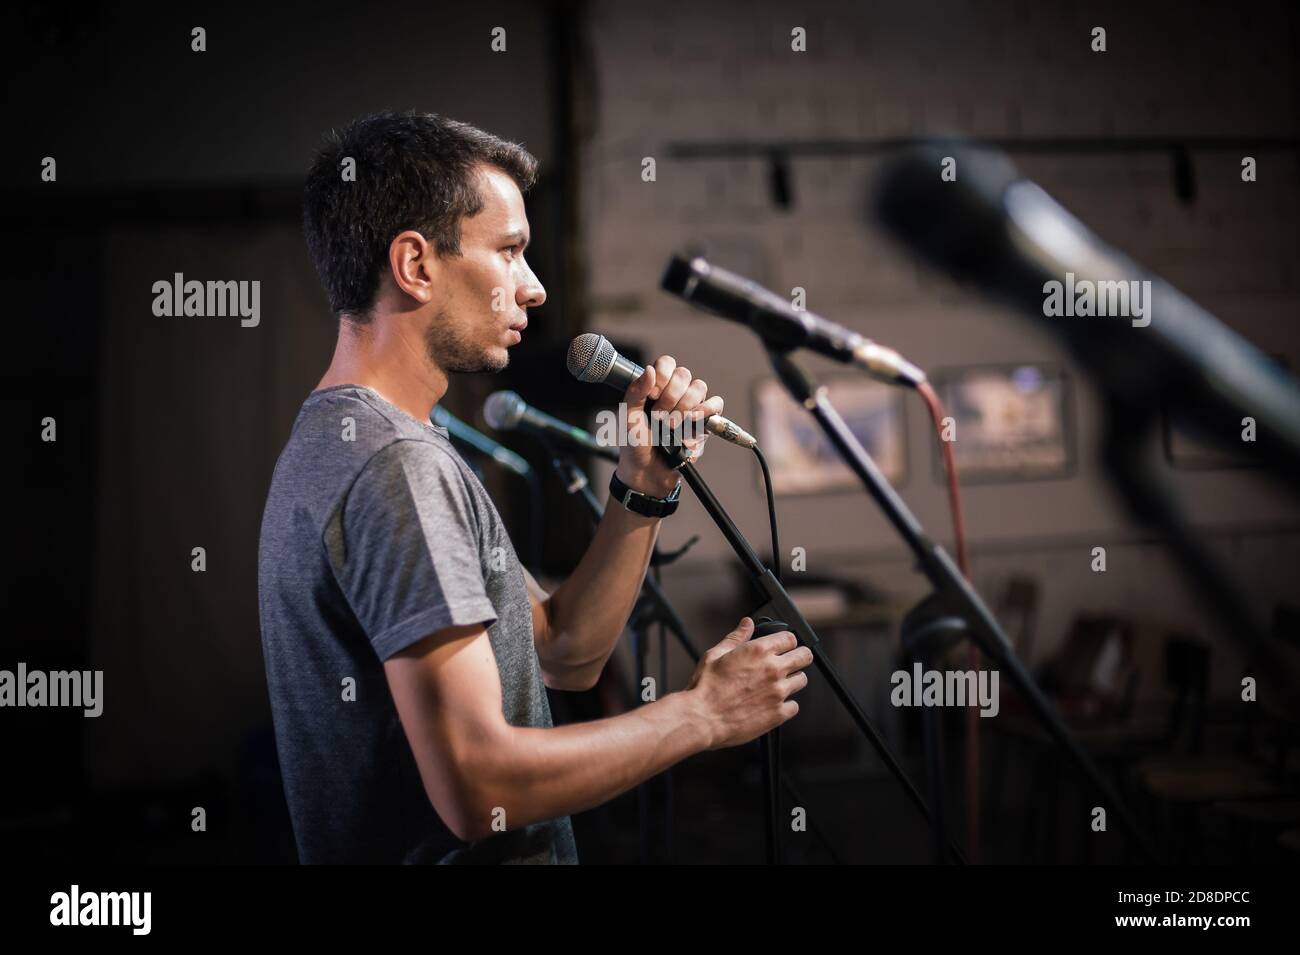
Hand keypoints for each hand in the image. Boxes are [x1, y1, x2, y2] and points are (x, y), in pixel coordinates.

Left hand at [615, 355, 724, 497]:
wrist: (647, 472)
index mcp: (656, 387)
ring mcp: (691, 406)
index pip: (667, 363)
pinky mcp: (704, 422)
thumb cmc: (635, 445)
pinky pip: (716, 404)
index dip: (662, 376)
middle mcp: (675, 393)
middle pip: (684, 375)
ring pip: (699, 387)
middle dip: (670, 397)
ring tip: (671, 425)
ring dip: (684, 406)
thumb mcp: (628, 417)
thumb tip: (650, 369)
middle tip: (658, 417)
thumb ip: (635, 391)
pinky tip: (691, 421)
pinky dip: (705, 410)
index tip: (652, 395)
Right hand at [684, 617, 812, 750]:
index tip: (784, 647)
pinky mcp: (778, 713)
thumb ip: (736, 637)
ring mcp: (778, 692)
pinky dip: (786, 705)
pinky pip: (794, 706)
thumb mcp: (716, 655)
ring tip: (777, 685)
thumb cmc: (705, 687)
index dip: (787, 642)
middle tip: (791, 663)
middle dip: (799, 657)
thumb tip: (747, 624)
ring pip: (802, 680)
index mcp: (759, 651)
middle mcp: (773, 669)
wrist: (702, 718)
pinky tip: (772, 704)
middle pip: (805, 656)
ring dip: (792, 681)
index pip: (790, 638)